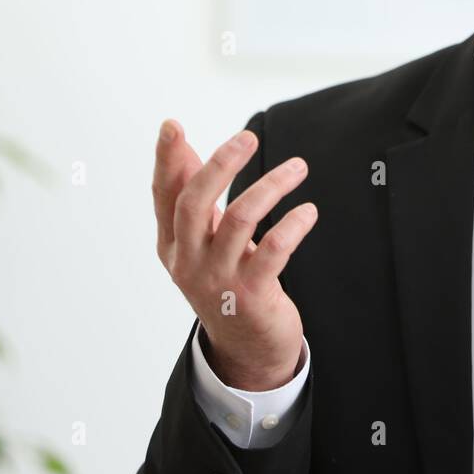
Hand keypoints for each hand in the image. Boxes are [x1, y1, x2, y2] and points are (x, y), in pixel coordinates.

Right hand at [152, 119, 316, 389]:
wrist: (246, 347)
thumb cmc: (224, 281)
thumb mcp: (200, 241)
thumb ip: (191, 195)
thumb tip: (179, 143)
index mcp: (172, 245)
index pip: (164, 195)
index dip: (167, 160)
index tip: (172, 126)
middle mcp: (189, 261)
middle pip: (195, 203)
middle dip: (221, 164)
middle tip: (249, 136)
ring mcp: (219, 279)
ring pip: (241, 219)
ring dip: (272, 186)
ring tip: (298, 167)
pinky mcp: (252, 294)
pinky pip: (274, 249)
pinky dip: (293, 224)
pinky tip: (308, 211)